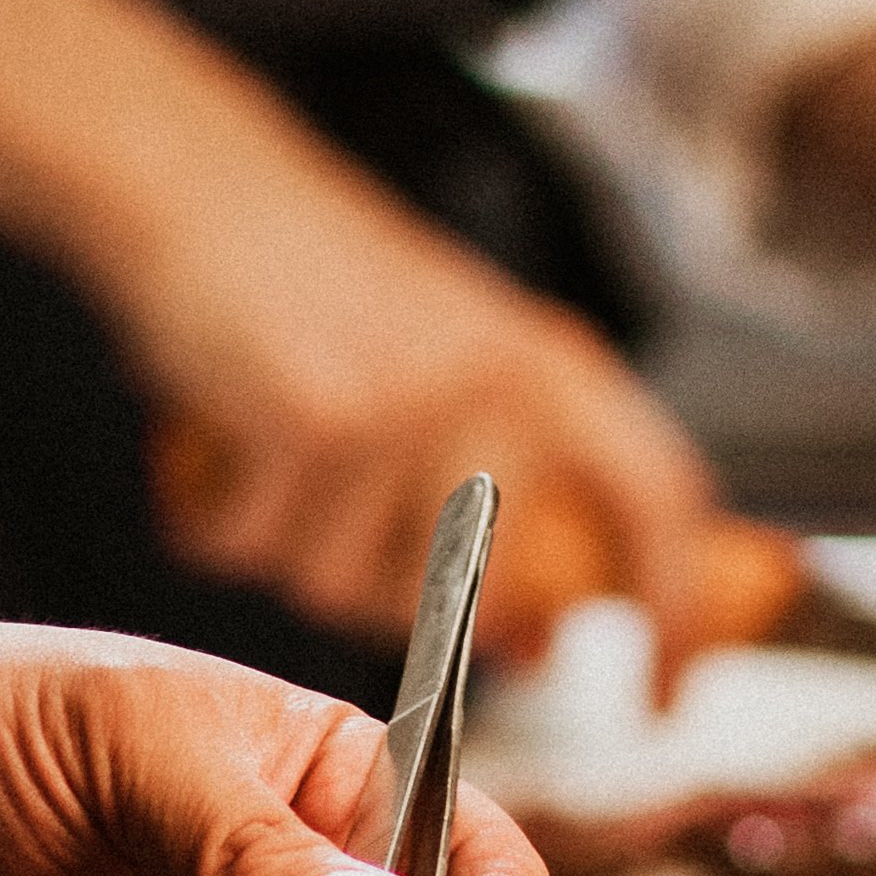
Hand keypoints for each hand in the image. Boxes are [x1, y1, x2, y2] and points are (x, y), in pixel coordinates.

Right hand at [0, 0, 722, 654]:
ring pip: (348, 589)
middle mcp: (497, 386)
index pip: (661, 498)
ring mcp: (407, 406)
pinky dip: (219, 526)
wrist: (196, 183)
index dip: (679, 606)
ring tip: (271, 461)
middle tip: (347, 551)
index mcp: (550, 363)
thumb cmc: (313, 275)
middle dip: (405, 609)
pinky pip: (261, 553)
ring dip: (292, 552)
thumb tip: (531, 631)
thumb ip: (506, 469)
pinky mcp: (312, 422)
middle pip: (482, 594)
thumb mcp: (453, 350)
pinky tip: (216, 454)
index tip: (667, 692)